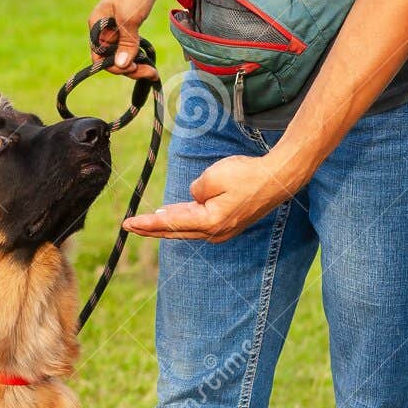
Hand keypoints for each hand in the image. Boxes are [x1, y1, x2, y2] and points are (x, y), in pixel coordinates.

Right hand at [88, 0, 160, 79]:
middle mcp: (104, 31)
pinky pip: (129, 45)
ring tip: (152, 68)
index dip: (118, 67)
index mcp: (98, 28)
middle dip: (130, 68)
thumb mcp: (130, 19)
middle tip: (152, 72)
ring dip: (135, 63)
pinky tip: (148, 56)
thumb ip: (126, 43)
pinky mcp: (127, 24)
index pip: (101, 59)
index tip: (137, 68)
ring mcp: (116, 28)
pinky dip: (138, 53)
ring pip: (122, 54)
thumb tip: (122, 65)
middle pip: (112, 59)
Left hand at [123, 152, 311, 242]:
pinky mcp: (229, 223)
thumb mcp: (214, 177)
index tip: (128, 224)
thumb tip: (193, 197)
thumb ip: (196, 190)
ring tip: (148, 224)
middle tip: (130, 227)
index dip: (146, 224)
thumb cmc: (247, 175)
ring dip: (167, 226)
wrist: (279, 179)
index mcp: (209, 222)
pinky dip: (184, 222)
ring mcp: (223, 230)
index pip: (170, 224)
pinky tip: (174, 219)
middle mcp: (215, 232)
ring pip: (187, 229)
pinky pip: (199, 224)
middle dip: (151, 229)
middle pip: (175, 232)